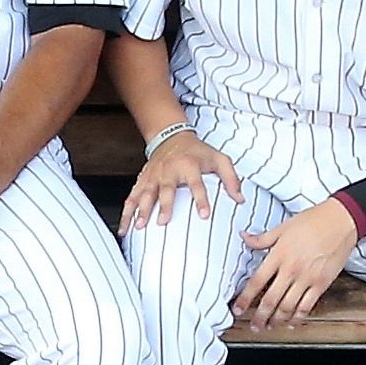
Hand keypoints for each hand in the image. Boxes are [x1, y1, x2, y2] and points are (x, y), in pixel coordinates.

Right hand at [122, 129, 241, 231]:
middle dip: (164, 205)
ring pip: (144, 194)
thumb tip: (240, 200)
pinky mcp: (143, 180)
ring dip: (141, 210)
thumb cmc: (198, 152)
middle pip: (166, 189)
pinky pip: (132, 197)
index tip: (204, 215)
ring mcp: (153, 176)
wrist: (172, 136)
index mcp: (189, 165)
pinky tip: (125, 228)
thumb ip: (231, 179)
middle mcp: (169, 170)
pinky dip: (127, 212)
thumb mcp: (219, 159)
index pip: (197, 184)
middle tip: (163, 222)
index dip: (201, 199)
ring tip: (139, 226)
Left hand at [232, 202, 358, 327]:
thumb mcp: (283, 227)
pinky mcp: (322, 283)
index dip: (245, 298)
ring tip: (270, 327)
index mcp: (279, 255)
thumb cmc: (314, 221)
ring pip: (288, 307)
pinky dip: (298, 318)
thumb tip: (244, 237)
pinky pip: (307, 306)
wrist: (341, 220)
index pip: (257, 282)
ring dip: (277, 320)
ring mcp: (307, 278)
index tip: (237, 308)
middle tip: (254, 326)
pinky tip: (292, 323)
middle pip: (271, 300)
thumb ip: (262, 238)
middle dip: (260, 317)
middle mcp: (291, 269)